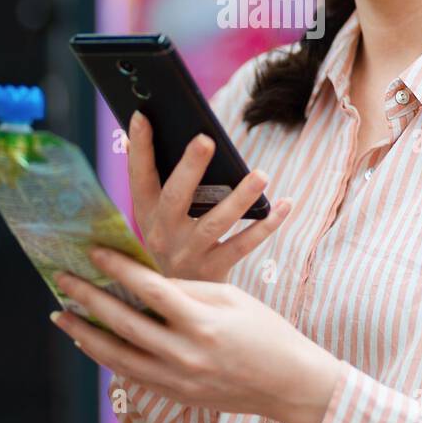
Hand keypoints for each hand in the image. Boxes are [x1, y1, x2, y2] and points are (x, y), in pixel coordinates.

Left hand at [52, 246, 343, 422]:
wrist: (288, 383)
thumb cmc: (265, 332)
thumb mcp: (231, 299)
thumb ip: (187, 291)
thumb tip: (145, 280)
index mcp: (202, 322)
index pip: (149, 289)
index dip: (118, 268)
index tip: (93, 251)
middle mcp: (185, 353)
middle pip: (123, 322)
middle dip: (88, 299)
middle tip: (62, 279)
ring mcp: (177, 379)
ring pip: (117, 356)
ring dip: (84, 333)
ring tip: (61, 315)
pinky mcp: (175, 394)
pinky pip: (130, 374)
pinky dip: (106, 356)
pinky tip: (89, 341)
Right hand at [126, 110, 291, 282]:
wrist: (171, 306)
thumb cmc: (170, 243)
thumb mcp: (153, 217)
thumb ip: (151, 181)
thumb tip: (137, 133)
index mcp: (146, 214)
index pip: (139, 177)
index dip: (139, 147)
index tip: (142, 116)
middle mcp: (163, 234)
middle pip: (176, 197)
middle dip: (189, 167)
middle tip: (205, 139)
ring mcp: (188, 254)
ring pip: (216, 222)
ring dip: (240, 197)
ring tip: (261, 173)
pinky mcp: (214, 271)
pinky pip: (244, 245)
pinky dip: (266, 224)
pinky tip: (285, 204)